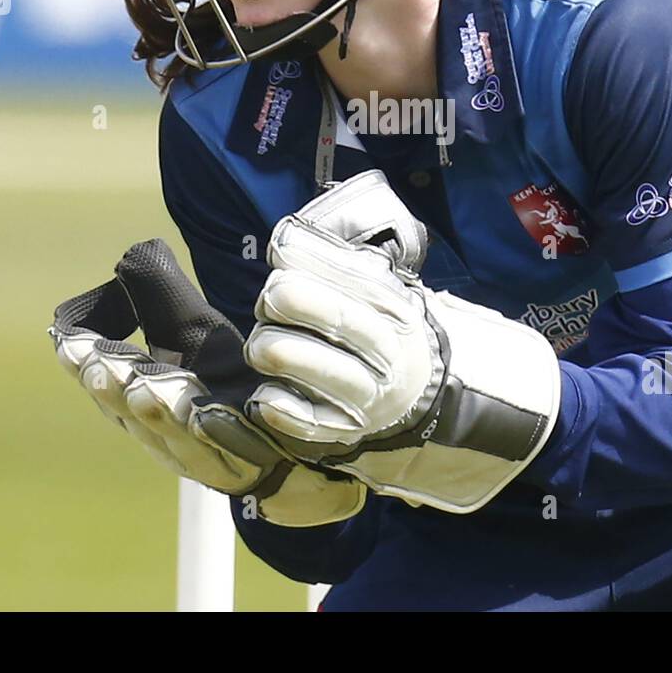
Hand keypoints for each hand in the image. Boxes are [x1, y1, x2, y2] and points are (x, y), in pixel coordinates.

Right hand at [48, 239, 365, 527]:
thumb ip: (161, 295)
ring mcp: (197, 455)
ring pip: (174, 435)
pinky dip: (216, 435)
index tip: (70, 343)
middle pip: (131, 412)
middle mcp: (159, 432)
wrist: (280, 438)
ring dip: (160, 413)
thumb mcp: (193, 331)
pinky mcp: (240, 466)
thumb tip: (132, 256)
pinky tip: (209, 414)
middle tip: (100, 366)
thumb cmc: (226, 376)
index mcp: (138, 400)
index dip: (86, 364)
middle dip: (116, 389)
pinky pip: (226, 453)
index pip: (104, 382)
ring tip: (147, 389)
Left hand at [244, 171, 561, 513]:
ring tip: (260, 344)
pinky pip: (313, 423)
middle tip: (269, 295)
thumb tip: (283, 241)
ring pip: (328, 374)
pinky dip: (285, 410)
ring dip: (285, 354)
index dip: (317, 266)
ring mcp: (368, 397)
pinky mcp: (345, 431)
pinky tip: (265, 393)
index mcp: (397, 313)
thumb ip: (330, 263)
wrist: (410, 389)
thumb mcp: (370, 290)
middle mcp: (389, 355)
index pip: (360, 284)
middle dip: (301, 303)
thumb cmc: (374, 327)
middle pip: (347, 324)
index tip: (279, 251)